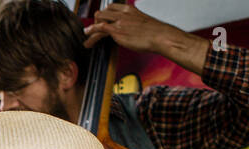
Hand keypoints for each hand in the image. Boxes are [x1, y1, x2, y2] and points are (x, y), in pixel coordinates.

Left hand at [83, 2, 208, 72]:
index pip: (111, 6)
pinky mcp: (117, 30)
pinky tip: (88, 41)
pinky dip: (91, 34)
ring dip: (91, 29)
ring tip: (87, 38)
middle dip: (97, 21)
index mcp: (130, 9)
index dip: (105, 14)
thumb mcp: (143, 24)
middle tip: (96, 31)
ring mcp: (119, 21)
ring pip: (98, 19)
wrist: (161, 36)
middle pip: (103, 12)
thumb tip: (131, 32)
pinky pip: (99, 29)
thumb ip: (134, 25)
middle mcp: (123, 13)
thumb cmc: (155, 33)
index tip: (101, 20)